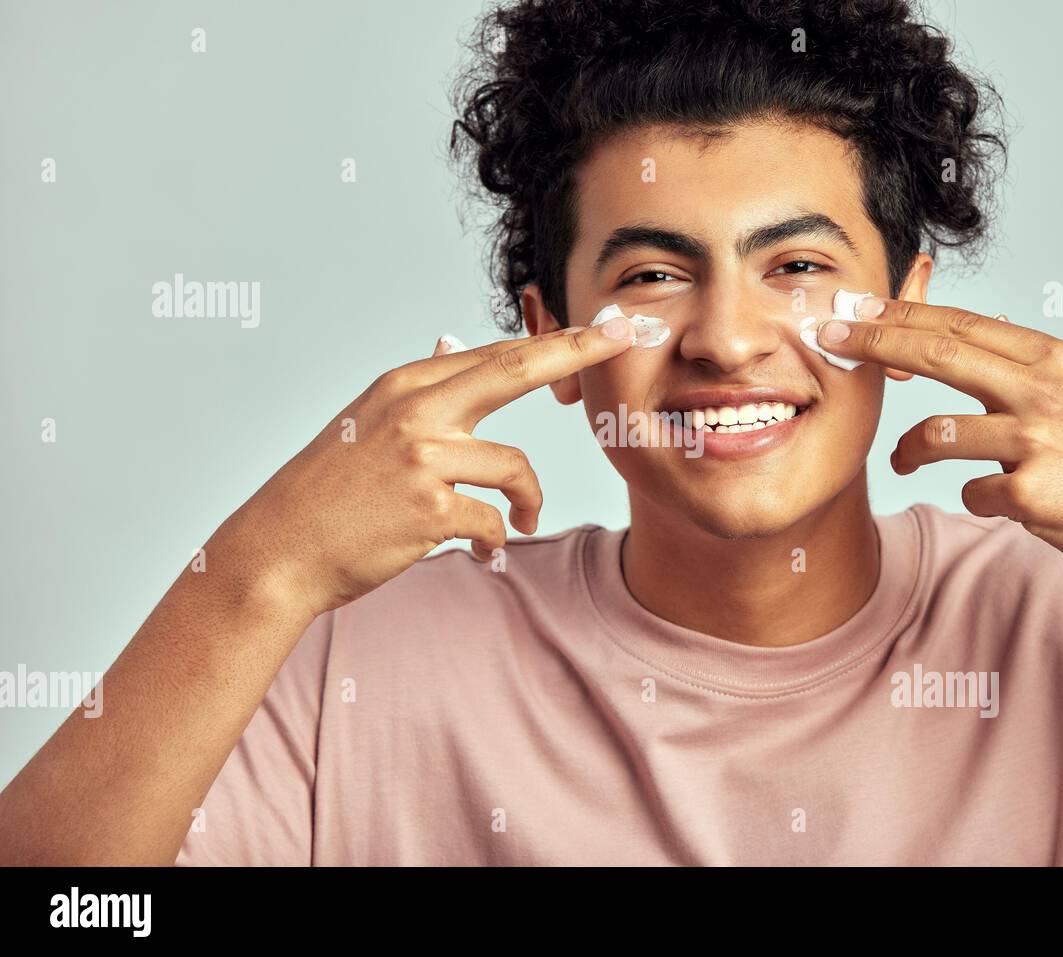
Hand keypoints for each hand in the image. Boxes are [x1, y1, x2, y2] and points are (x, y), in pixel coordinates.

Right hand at [215, 318, 635, 616]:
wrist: (276, 551)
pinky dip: (495, 541)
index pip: (496, 355)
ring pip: (516, 468)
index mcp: (405, 386)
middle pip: (515, 370)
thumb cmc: (327, 493)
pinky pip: (494, 522)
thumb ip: (422, 392)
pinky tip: (480, 551)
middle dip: (577, 351)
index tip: (602, 326)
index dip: (556, 342)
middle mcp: (415, 411)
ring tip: (518, 522)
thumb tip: (452, 345)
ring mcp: (421, 459)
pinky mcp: (428, 510)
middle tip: (623, 337)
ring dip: (527, 502)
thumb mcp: (368, 424)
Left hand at [817, 299, 1062, 584]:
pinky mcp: (1029, 492)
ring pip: (936, 433)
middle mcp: (1042, 389)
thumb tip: (948, 343)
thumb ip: (1016, 369)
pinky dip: (976, 497)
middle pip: (936, 354)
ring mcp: (1036, 440)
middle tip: (827, 339)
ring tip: (901, 460)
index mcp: (1051, 358)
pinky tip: (1001, 501)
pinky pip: (969, 491)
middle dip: (873, 343)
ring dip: (908, 450)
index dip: (900, 315)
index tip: (854, 309)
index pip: (959, 325)